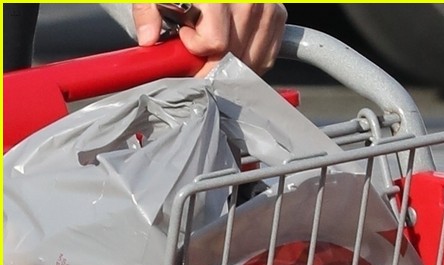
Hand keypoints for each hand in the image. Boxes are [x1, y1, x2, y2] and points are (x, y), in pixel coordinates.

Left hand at [132, 3, 286, 76]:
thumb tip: (149, 39)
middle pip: (233, 54)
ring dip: (231, 62)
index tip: (185, 38)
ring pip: (252, 59)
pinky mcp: (277, 14)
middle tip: (196, 52)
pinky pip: (267, 54)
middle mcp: (248, 0)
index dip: (196, 48)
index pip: (215, 43)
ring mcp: (267, 7)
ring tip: (214, 47)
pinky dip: (251, 59)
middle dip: (211, 60)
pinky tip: (234, 49)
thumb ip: (149, 10)